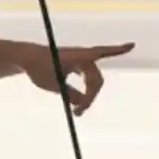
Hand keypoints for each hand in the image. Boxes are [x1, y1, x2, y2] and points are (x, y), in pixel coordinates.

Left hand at [18, 41, 134, 115]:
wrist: (26, 58)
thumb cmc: (38, 68)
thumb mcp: (52, 84)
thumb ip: (69, 94)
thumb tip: (82, 103)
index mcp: (78, 57)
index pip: (101, 53)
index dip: (117, 50)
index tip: (132, 45)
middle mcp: (82, 57)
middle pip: (95, 79)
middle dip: (90, 96)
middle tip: (77, 113)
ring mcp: (80, 61)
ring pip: (92, 80)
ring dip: (89, 95)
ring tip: (78, 112)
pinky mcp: (75, 66)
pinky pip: (88, 77)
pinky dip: (89, 87)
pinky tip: (90, 95)